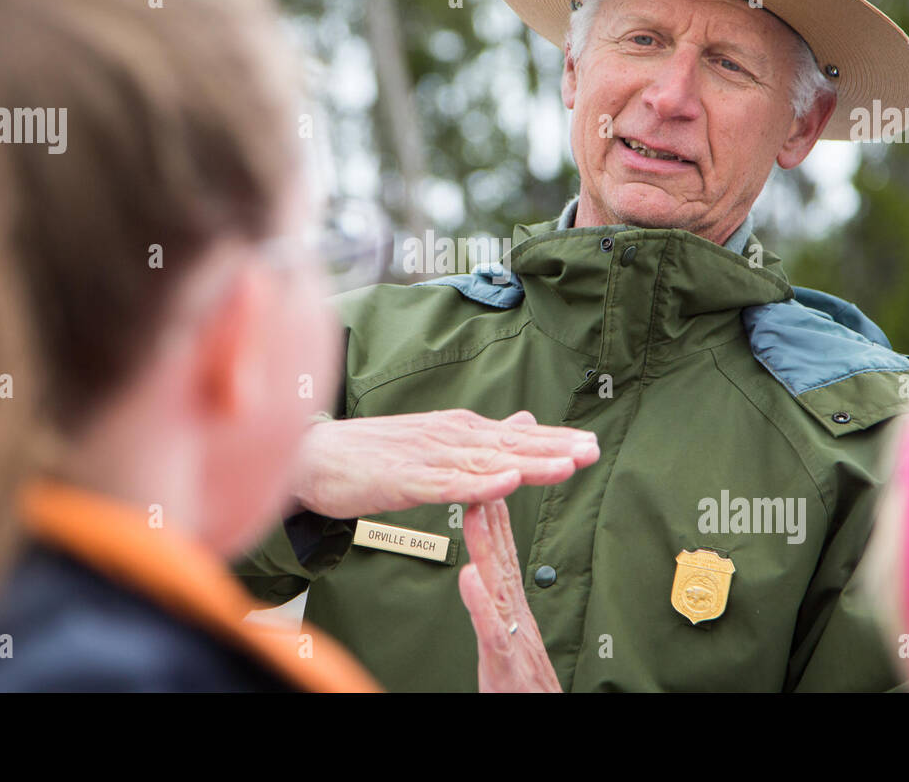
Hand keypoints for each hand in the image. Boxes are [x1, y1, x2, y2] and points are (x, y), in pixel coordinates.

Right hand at [291, 409, 598, 519]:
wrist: (315, 457)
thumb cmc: (373, 453)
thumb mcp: (434, 441)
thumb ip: (480, 438)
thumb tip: (525, 422)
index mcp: (457, 431)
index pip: (515, 436)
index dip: (553, 440)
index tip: (591, 444)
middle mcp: (449, 438)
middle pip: (510, 444)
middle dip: (554, 447)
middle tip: (593, 450)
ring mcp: (428, 458)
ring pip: (488, 462)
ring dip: (529, 463)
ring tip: (567, 465)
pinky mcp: (406, 481)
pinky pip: (449, 485)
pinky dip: (479, 484)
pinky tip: (507, 482)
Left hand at [458, 499, 561, 691]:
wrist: (540, 710)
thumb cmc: (524, 683)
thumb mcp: (511, 638)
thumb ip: (497, 607)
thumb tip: (484, 573)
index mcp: (515, 609)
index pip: (505, 556)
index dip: (497, 519)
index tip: (490, 483)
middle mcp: (516, 615)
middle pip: (502, 558)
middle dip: (491, 517)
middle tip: (482, 476)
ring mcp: (512, 635)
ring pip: (497, 583)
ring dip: (486, 546)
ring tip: (475, 511)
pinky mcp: (504, 661)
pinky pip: (491, 628)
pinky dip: (480, 602)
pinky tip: (469, 578)